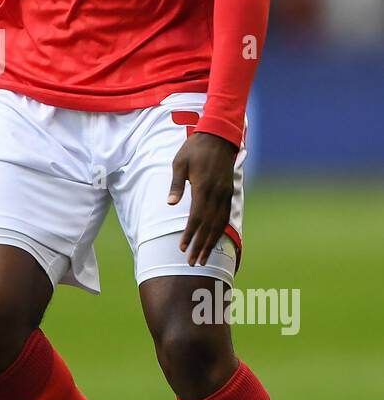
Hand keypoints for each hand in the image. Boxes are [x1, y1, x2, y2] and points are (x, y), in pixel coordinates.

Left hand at [168, 131, 237, 266]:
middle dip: (200, 246)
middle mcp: (217, 194)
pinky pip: (225, 216)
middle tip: (192, 263)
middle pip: (208, 226)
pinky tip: (214, 240)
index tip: (183, 248)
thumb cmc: (195, 148)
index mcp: (203, 187)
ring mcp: (225, 194)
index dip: (189, 235)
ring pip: (219, 224)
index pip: (196, 217)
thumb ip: (176, 185)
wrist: (219, 136)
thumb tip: (170, 204)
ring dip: (211, 242)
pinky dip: (220, 231)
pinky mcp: (229, 192)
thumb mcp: (179, 162)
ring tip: (203, 258)